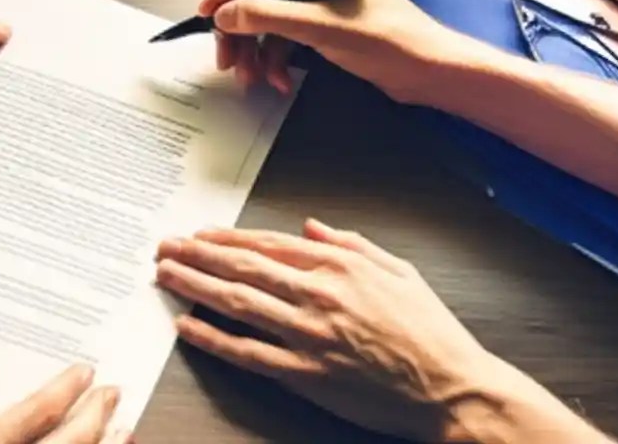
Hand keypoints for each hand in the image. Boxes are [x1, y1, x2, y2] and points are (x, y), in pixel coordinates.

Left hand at [156, 219, 497, 440]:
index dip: (229, 237)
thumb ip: (352, 244)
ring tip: (165, 275)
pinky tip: (188, 327)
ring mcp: (309, 335)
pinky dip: (213, 338)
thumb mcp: (400, 271)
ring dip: (195, 286)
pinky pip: (247, 352)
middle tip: (166, 247)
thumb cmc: (431, 333)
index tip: (200, 234)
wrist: (452, 390)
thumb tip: (312, 226)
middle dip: (198, 254)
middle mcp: (319, 295)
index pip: (269, 244)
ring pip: (238, 303)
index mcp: (340, 267)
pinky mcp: (305, 375)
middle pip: (244, 267)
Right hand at [200, 0, 469, 101]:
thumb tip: (223, 14)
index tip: (207, 16)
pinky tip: (278, 81)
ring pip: (268, 16)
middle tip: (225, 59)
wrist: (426, 68)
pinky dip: (277, 57)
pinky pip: (285, 33)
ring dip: (256, 49)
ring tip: (250, 79)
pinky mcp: (323, 21)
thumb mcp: (317, 26)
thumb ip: (266, 16)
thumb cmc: (383, 37)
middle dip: (240, 28)